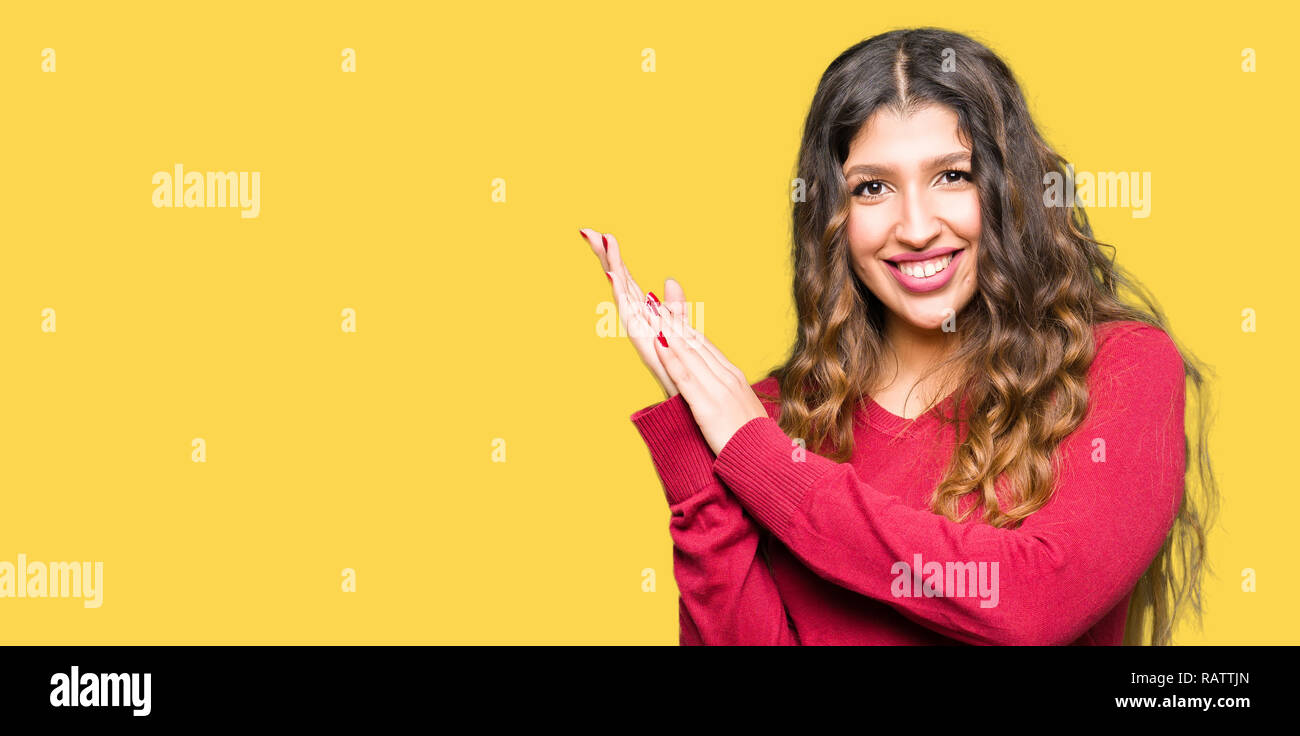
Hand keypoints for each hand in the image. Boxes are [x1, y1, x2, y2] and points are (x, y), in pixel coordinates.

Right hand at [579, 227, 684, 399]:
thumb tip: (670, 280)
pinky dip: (623, 296)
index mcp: (647, 319)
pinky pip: (633, 317)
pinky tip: (614, 276)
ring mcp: (641, 335)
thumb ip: (674, 308)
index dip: (615, 259)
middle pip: (620, 285)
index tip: (601, 233)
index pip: (629, 283)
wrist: (692, 406)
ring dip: (611, 270)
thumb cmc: (685, 374)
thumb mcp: (681, 333)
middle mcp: (640, 325)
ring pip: (623, 296)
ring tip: (600, 242)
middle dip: (604, 258)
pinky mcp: (647, 347)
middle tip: (586, 230)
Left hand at [649, 304, 768, 454]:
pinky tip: (658, 343)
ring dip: (667, 330)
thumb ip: (729, 393)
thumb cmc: (753, 440)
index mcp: (732, 376)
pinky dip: (671, 358)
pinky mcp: (707, 406)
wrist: (765, 459)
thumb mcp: (742, 407)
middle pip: (694, 342)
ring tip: (649, 311)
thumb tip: (720, 389)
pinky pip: (686, 377)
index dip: (684, 325)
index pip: (704, 345)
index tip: (666, 310)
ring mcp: (717, 390)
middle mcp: (725, 377)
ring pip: (688, 353)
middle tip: (652, 299)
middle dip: (672, 320)